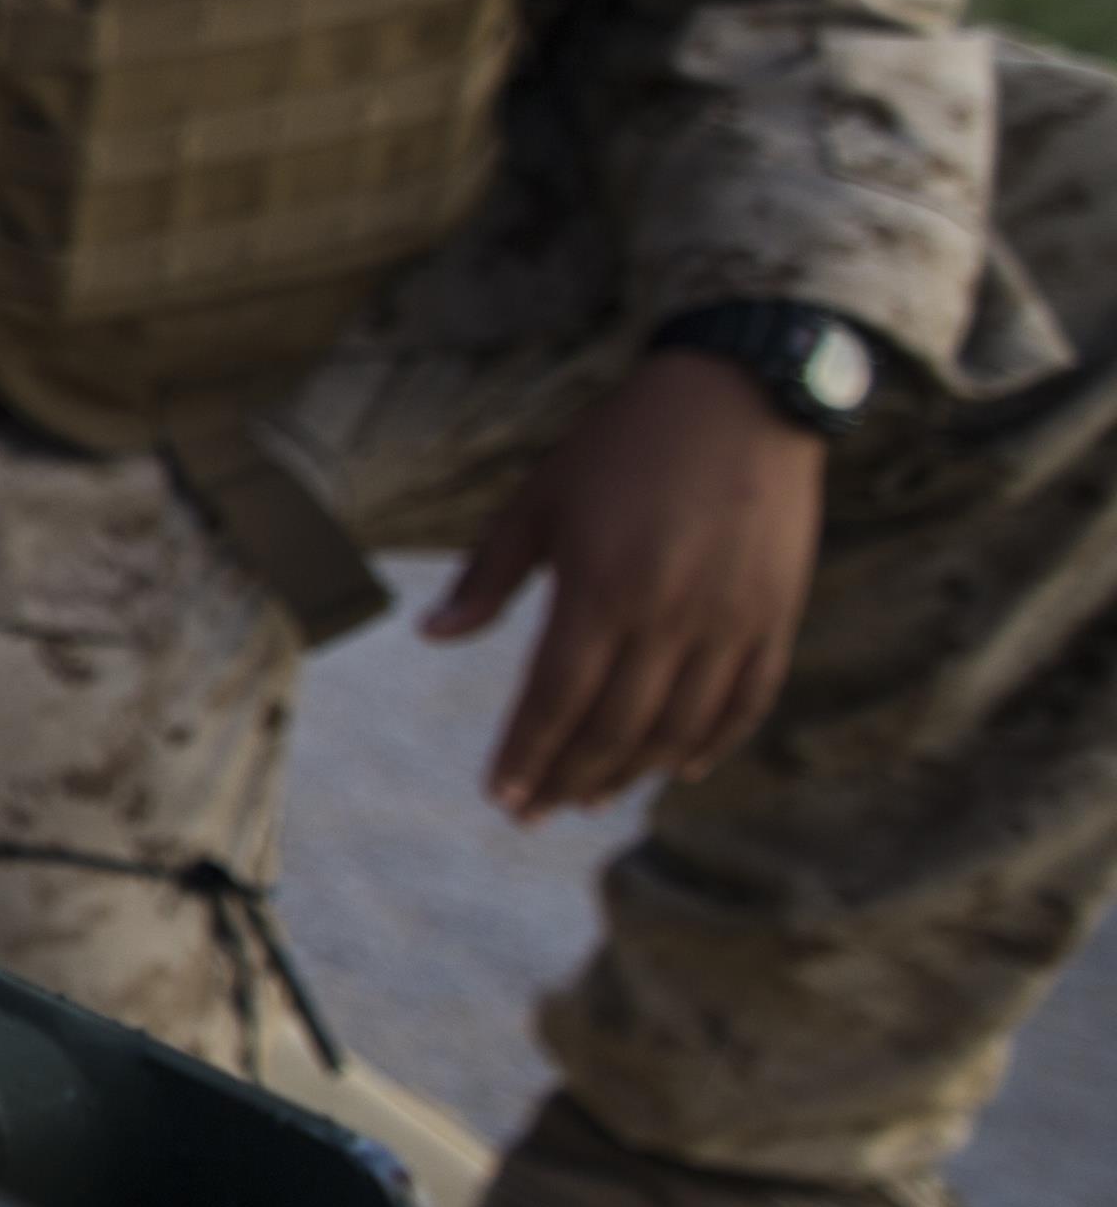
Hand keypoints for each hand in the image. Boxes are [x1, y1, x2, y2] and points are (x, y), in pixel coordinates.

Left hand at [426, 350, 829, 820]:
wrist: (743, 394)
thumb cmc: (623, 443)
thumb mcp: (541, 498)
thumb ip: (489, 575)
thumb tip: (431, 635)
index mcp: (602, 589)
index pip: (556, 699)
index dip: (526, 754)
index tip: (502, 795)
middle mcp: (669, 616)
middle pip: (614, 727)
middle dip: (568, 778)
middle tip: (534, 812)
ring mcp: (730, 621)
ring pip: (680, 727)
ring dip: (633, 773)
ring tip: (591, 797)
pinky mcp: (776, 615)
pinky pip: (747, 700)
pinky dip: (713, 742)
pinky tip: (679, 768)